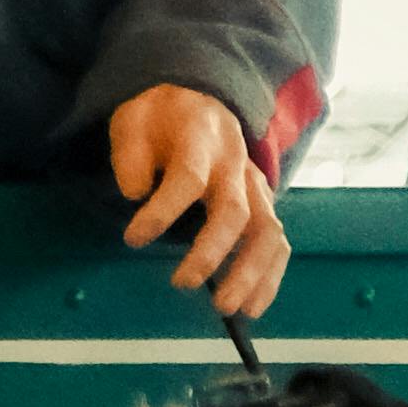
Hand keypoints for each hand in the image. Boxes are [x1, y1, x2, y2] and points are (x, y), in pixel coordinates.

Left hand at [110, 84, 288, 321]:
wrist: (198, 97)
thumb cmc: (160, 117)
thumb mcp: (133, 119)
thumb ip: (131, 155)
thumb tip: (135, 194)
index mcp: (200, 137)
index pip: (188, 177)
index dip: (163, 211)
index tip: (133, 239)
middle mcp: (235, 163)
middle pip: (235, 211)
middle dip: (212, 252)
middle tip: (182, 283)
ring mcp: (254, 184)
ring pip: (267, 232)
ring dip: (251, 273)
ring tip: (228, 308)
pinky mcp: (263, 203)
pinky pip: (276, 242)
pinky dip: (270, 277)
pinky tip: (251, 307)